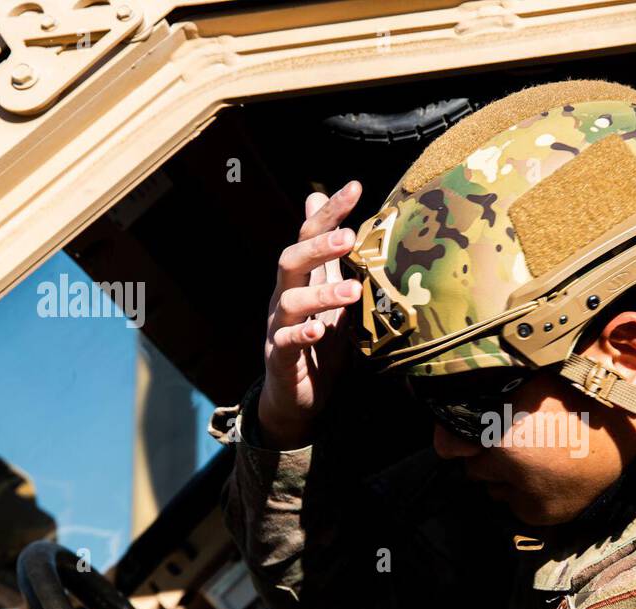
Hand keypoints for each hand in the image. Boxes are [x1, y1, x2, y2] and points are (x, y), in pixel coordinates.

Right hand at [257, 181, 365, 448]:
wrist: (299, 395)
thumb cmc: (318, 340)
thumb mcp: (329, 293)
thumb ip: (329, 255)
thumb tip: (319, 200)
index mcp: (300, 277)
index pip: (309, 234)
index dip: (330, 212)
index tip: (356, 187)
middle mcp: (284, 295)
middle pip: (291, 260)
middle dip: (318, 246)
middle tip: (349, 238)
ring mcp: (279, 326)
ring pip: (291, 301)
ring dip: (322, 293)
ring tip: (351, 291)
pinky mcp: (280, 357)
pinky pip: (285, 341)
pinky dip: (301, 334)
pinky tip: (318, 331)